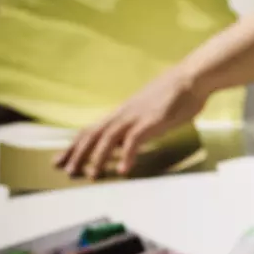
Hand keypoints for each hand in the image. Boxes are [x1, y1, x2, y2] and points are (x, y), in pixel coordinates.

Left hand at [56, 65, 207, 177]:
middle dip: (77, 153)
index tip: (62, 159)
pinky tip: (124, 170)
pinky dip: (127, 155)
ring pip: (108, 138)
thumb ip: (138, 122)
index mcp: (122, 112)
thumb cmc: (175, 93)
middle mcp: (124, 114)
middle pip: (93, 134)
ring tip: (91, 175)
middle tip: (66, 170)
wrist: (191, 78)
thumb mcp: (150, 109)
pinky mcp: (151, 121)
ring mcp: (136, 117)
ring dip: (97, 157)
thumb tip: (132, 135)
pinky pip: (135, 140)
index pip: (91, 129)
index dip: (75, 145)